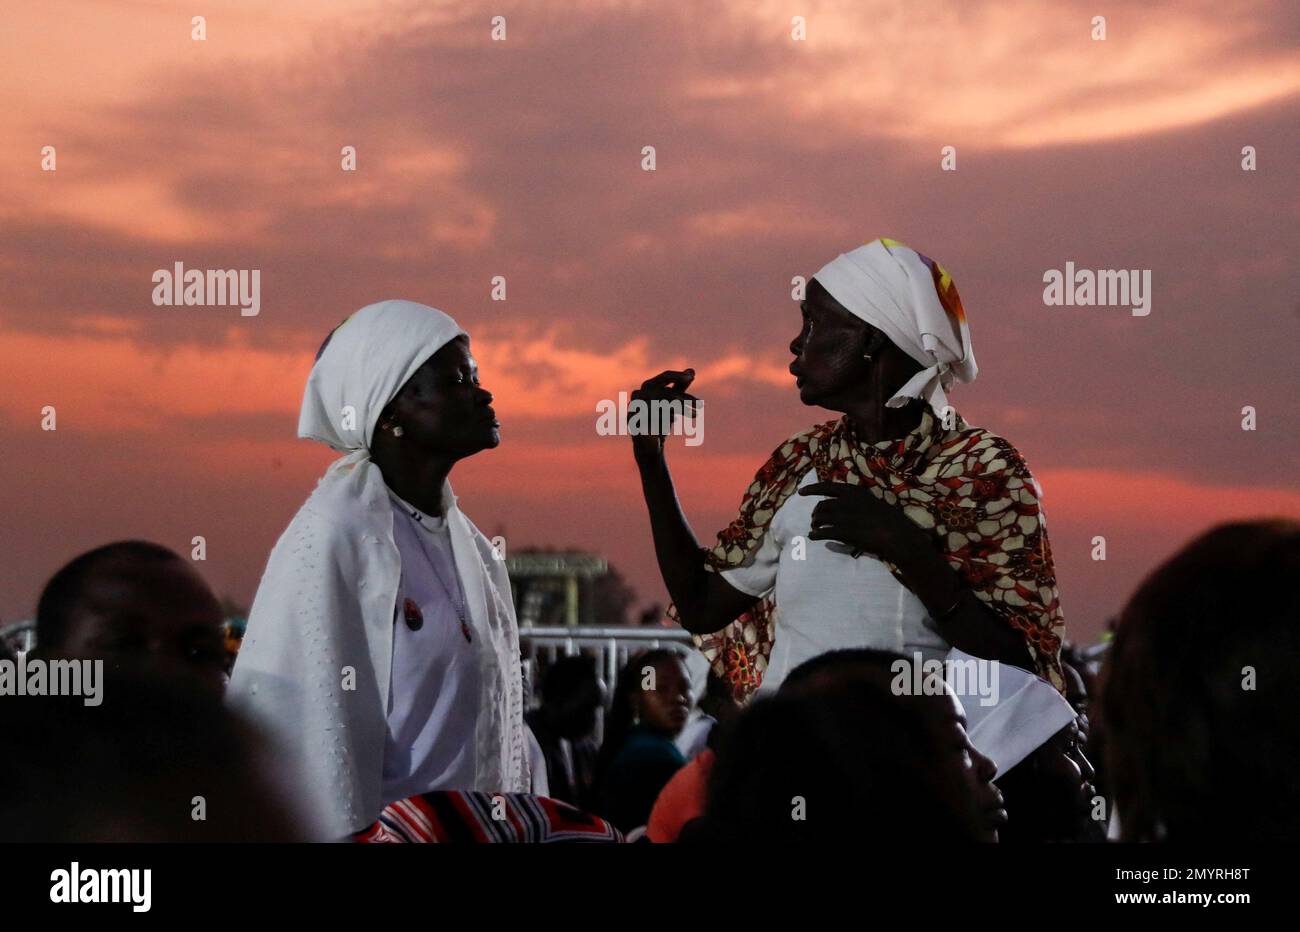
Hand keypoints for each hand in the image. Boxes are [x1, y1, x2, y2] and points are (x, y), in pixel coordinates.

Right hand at [629, 369, 699, 462]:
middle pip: (665, 391)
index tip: (692, 377)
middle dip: (684, 398)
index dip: (678, 376)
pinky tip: (675, 419)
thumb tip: (692, 370)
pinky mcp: (634, 423)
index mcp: (648, 387)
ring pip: (660, 404)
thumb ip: (680, 387)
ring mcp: (635, 409)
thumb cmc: (660, 421)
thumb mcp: (672, 403)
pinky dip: (665, 417)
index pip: (665, 377)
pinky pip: (651, 417)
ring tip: (695, 414)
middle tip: (701, 404)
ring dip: (679, 408)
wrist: (648, 445)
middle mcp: (639, 395)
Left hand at [798, 480, 929, 565]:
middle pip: (821, 506)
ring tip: (814, 529)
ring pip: (819, 519)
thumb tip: (841, 502)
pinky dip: (815, 535)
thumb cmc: (887, 518)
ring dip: (814, 524)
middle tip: (815, 520)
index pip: (826, 487)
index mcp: (853, 491)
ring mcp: (843, 517)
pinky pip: (822, 533)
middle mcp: (845, 501)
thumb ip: (855, 500)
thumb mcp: (871, 500)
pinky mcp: (842, 532)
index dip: (812, 489)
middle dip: (815, 514)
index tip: (800, 492)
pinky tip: (813, 537)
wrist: (895, 534)